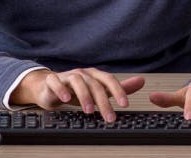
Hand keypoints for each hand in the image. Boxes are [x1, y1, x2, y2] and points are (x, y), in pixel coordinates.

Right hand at [9, 68, 144, 121]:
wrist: (48, 87)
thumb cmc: (76, 90)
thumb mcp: (98, 90)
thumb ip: (119, 88)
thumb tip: (141, 81)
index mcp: (94, 75)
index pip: (109, 80)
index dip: (118, 91)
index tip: (125, 105)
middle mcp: (82, 74)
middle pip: (95, 85)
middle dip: (103, 102)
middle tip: (109, 117)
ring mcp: (67, 76)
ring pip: (77, 82)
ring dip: (85, 96)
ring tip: (89, 111)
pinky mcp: (52, 81)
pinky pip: (56, 82)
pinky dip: (61, 90)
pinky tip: (66, 100)